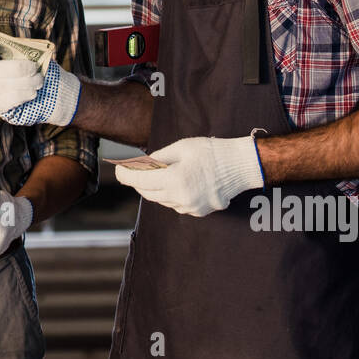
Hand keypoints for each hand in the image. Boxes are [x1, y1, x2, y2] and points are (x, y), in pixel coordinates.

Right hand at [0, 42, 79, 126]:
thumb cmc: (46, 72)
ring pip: (2, 86)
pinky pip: (6, 101)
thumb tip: (22, 51)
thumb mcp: (40, 58)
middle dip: (18, 68)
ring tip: (39, 83)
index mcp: (1, 58)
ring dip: (26, 82)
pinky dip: (23, 95)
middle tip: (35, 70)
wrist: (57, 93)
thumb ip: (28, 52)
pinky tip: (33, 93)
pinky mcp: (2, 107)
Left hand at [114, 135, 263, 216]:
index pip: (140, 181)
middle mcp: (181, 198)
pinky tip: (175, 183)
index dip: (126, 175)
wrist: (240, 165)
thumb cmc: (211, 152)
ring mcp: (191, 207)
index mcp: (175, 180)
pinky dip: (170, 195)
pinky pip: (176, 204)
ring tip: (155, 175)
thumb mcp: (181, 147)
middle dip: (139, 182)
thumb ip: (159, 157)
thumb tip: (142, 164)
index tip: (118, 170)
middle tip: (133, 172)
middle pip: (148, 193)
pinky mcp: (199, 211)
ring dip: (155, 189)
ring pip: (162, 200)